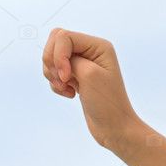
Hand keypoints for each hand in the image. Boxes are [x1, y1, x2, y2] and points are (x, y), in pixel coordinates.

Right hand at [41, 28, 141, 149]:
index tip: (66, 76)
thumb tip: (54, 52)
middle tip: (63, 80)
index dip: (58, 55)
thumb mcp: (88, 73)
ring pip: (51, 58)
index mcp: (99, 46)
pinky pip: (53, 73)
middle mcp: (91, 51)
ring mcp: (83, 65)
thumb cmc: (106, 102)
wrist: (114, 128)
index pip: (63, 36)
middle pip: (54, 43)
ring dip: (53, 75)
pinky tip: (70, 95)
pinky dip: (56, 85)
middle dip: (52, 62)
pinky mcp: (76, 78)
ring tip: (67, 89)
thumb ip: (68, 57)